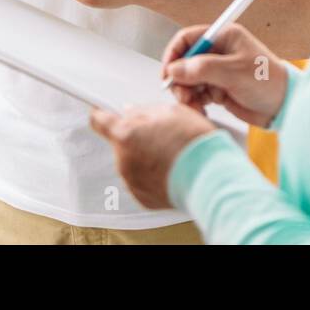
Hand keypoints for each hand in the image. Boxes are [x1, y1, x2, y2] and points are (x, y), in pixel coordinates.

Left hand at [89, 103, 215, 209]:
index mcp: (126, 134)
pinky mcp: (142, 197)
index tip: (103, 113)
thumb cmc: (194, 142)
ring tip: (171, 154)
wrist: (210, 176)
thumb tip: (130, 112)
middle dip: (135, 138)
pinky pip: (142, 181)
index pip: (99, 120)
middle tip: (160, 136)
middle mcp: (123, 160)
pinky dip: (152, 176)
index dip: (101, 114)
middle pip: (120, 143)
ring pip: (132, 163)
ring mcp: (132, 180)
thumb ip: (144, 111)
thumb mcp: (171, 111)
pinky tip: (172, 169)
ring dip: (145, 157)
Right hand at [161, 23, 289, 127]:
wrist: (283, 106)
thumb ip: (203, 69)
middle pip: (185, 61)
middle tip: (182, 95)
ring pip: (188, 79)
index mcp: (224, 37)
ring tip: (194, 106)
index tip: (168, 73)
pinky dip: (195, 102)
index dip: (174, 54)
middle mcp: (219, 52)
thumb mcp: (234, 72)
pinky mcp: (218, 88)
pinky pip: (197, 93)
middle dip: (180, 79)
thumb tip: (175, 70)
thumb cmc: (268, 82)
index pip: (188, 38)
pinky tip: (203, 109)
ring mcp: (218, 71)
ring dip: (187, 93)